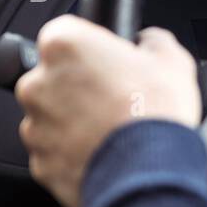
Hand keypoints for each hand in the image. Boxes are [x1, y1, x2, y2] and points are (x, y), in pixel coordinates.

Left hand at [16, 16, 200, 206]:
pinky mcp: (40, 162)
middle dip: (78, 87)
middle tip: (114, 99)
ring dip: (74, 122)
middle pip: (53, 77)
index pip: (66, 34)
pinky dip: (73, 154)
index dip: (92, 49)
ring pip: (51, 117)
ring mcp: (35, 126)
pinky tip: (103, 154)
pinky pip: (54, 153)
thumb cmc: (156, 113)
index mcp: (64, 45)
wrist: (150, 172)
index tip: (109, 63)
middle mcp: (38, 83)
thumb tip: (149, 42)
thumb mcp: (172, 60)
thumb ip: (152, 41)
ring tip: (111, 131)